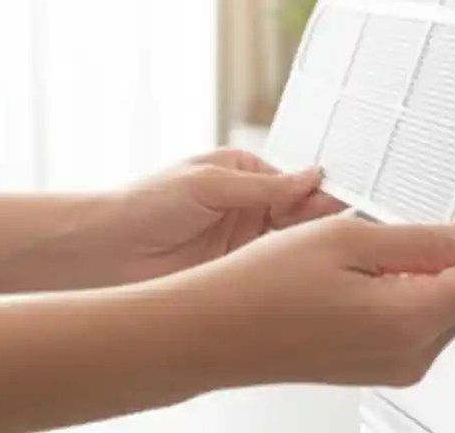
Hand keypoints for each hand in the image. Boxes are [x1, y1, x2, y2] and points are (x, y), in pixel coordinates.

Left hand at [80, 150, 343, 284]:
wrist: (102, 253)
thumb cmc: (143, 206)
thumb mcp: (208, 184)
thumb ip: (264, 185)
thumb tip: (312, 177)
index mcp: (246, 174)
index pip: (299, 183)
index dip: (325, 196)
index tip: (352, 207)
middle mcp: (250, 207)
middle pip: (304, 216)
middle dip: (326, 225)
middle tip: (351, 236)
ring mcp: (245, 242)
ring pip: (294, 246)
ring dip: (313, 252)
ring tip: (338, 259)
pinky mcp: (237, 273)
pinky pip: (274, 272)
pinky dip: (293, 276)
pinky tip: (309, 280)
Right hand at [152, 216, 454, 387]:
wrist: (211, 333)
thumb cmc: (262, 286)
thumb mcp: (347, 239)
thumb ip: (422, 240)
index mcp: (411, 319)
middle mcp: (411, 354)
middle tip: (419, 219)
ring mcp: (395, 366)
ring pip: (445, 310)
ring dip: (430, 275)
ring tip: (378, 245)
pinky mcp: (377, 367)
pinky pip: (416, 325)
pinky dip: (407, 294)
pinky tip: (366, 271)